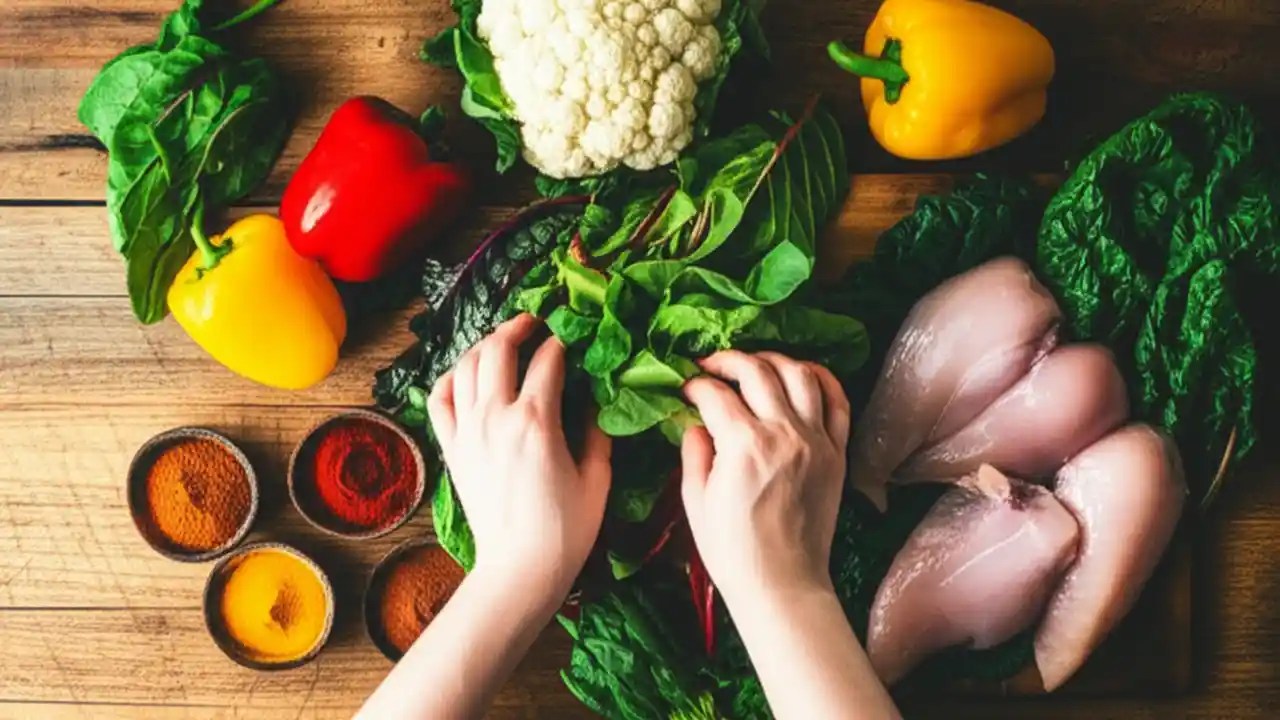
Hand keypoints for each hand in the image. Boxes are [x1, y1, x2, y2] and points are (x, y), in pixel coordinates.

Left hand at [429, 314, 611, 595]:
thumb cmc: (567, 529)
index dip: (563, 340)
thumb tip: (596, 399)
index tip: (574, 336)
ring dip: (485, 344)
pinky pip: (440, 399)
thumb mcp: (597, 477)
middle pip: (498, 348)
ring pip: (466, 365)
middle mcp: (496, 417)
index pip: (548, 359)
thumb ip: (597, 431)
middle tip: (535, 323)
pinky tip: (466, 373)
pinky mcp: (452, 448)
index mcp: (537, 420)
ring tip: (503, 342)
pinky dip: (450, 377)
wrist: (520, 568)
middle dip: (518, 327)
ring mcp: (468, 431)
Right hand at [681, 350, 850, 600]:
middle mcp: (783, 433)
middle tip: (712, 365)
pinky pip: (838, 402)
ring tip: (755, 364)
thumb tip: (695, 422)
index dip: (695, 385)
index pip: (715, 394)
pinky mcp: (837, 452)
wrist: (782, 583)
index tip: (686, 389)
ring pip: (799, 374)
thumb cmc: (732, 550)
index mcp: (743, 445)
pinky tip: (804, 372)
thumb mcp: (696, 501)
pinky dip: (822, 379)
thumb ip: (694, 452)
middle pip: (756, 371)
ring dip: (773, 360)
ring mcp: (815, 440)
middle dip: (728, 360)